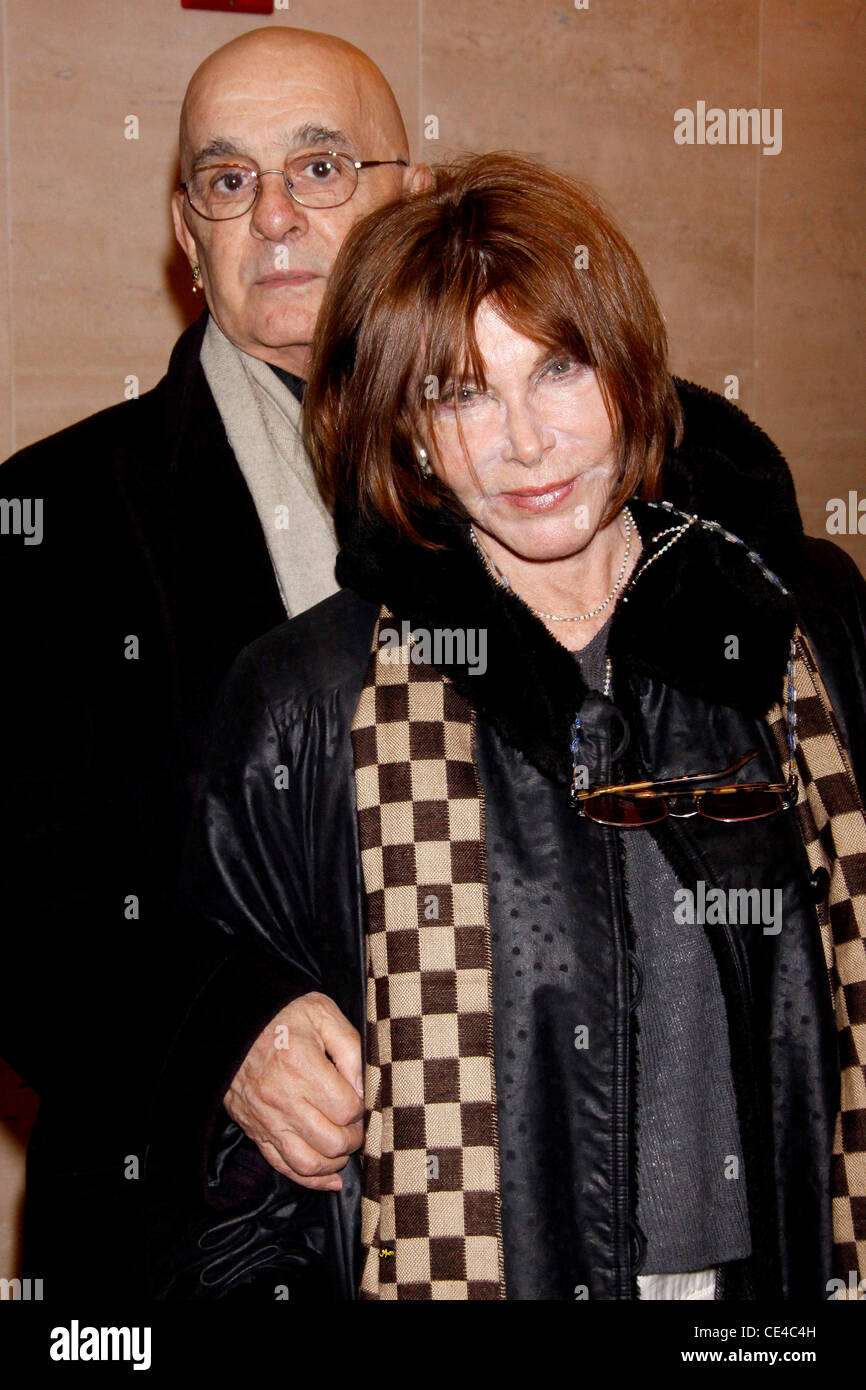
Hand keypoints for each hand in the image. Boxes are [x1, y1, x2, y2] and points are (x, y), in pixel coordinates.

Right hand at [224, 991, 363, 1190]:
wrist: (233, 1025)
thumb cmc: (281, 1016)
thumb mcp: (322, 1014)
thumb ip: (349, 1048)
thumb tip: (362, 1088)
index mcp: (301, 1066)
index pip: (346, 1108)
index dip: (361, 1109)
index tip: (358, 1099)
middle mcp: (283, 1098)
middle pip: (332, 1141)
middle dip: (353, 1139)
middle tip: (355, 1125)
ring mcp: (267, 1120)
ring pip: (308, 1163)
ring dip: (334, 1163)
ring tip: (343, 1147)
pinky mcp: (256, 1131)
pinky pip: (283, 1167)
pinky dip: (310, 1180)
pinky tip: (330, 1178)